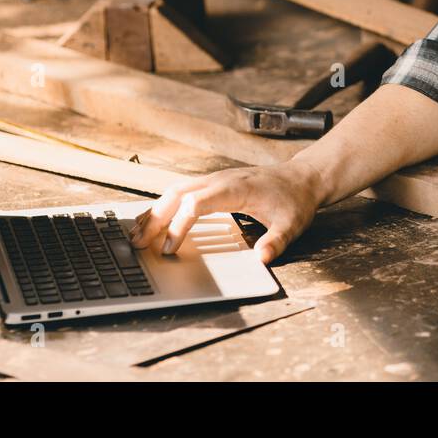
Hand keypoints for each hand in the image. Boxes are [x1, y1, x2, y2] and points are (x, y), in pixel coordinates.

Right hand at [129, 159, 325, 263]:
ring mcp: (214, 179)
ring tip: (135, 236)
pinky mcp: (213, 184)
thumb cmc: (294, 201)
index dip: (179, 226)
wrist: (301, 178)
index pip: (196, 203)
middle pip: (176, 193)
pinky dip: (164, 206)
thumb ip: (277, 241)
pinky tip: (153, 222)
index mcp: (234, 188)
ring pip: (174, 190)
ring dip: (154, 211)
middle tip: (136, 244)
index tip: (168, 250)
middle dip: (155, 218)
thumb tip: (262, 258)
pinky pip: (182, 191)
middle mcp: (219, 180)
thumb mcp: (292, 224)